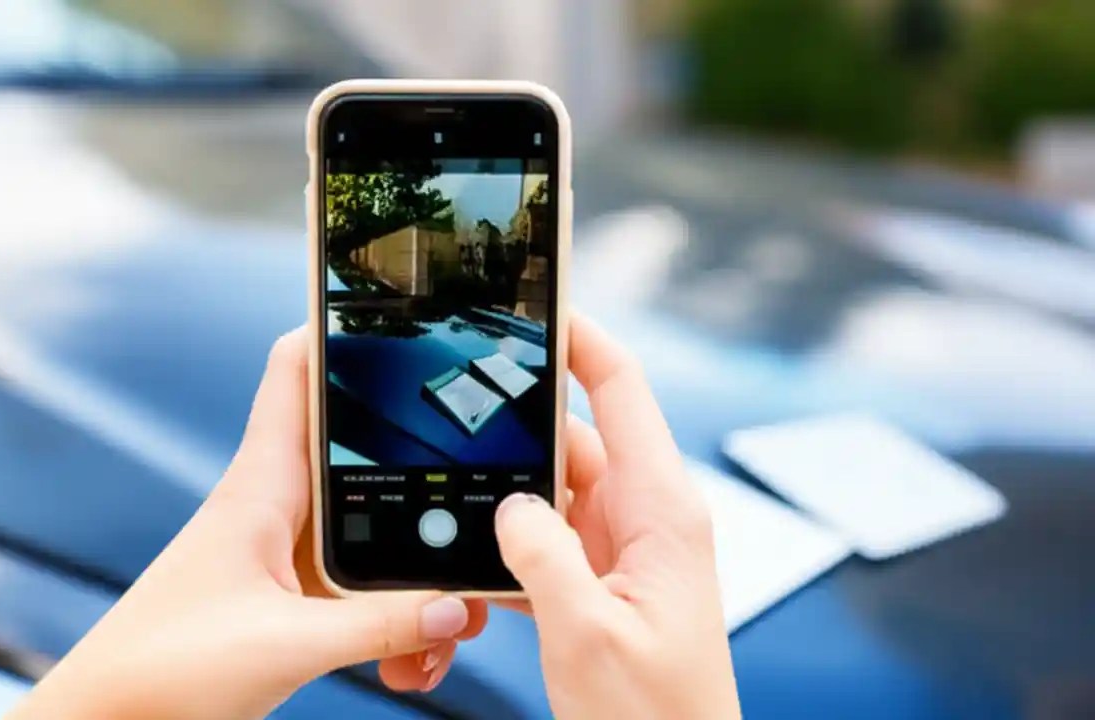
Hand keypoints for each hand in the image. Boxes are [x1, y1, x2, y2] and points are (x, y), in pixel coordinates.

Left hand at [10, 329, 486, 719]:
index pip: (295, 371)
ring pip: (376, 533)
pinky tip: (409, 659)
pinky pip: (365, 589)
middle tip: (481, 511)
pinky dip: (397, 618)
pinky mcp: (294, 597)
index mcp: (261, 486)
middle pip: (366, 456)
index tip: (398, 305)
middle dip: (427, 484)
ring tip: (443, 632)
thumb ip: (380, 625)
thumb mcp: (284, 646)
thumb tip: (460, 607)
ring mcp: (288, 553)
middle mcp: (277, 507)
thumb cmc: (161, 670)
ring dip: (418, 575)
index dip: (338, 327)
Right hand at [495, 314, 740, 718]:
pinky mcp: (599, 580)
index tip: (540, 302)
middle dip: (515, 432)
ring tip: (457, 506)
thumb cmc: (656, 719)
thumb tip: (510, 504)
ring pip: (549, 490)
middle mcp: (646, 517)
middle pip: (573, 437)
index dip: (582, 339)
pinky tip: (473, 565)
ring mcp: (621, 548)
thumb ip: (542, 557)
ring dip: (505, 500)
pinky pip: (545, 538)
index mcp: (662, 510)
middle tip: (455, 423)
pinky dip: (509, 545)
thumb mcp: (588, 634)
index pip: (622, 391)